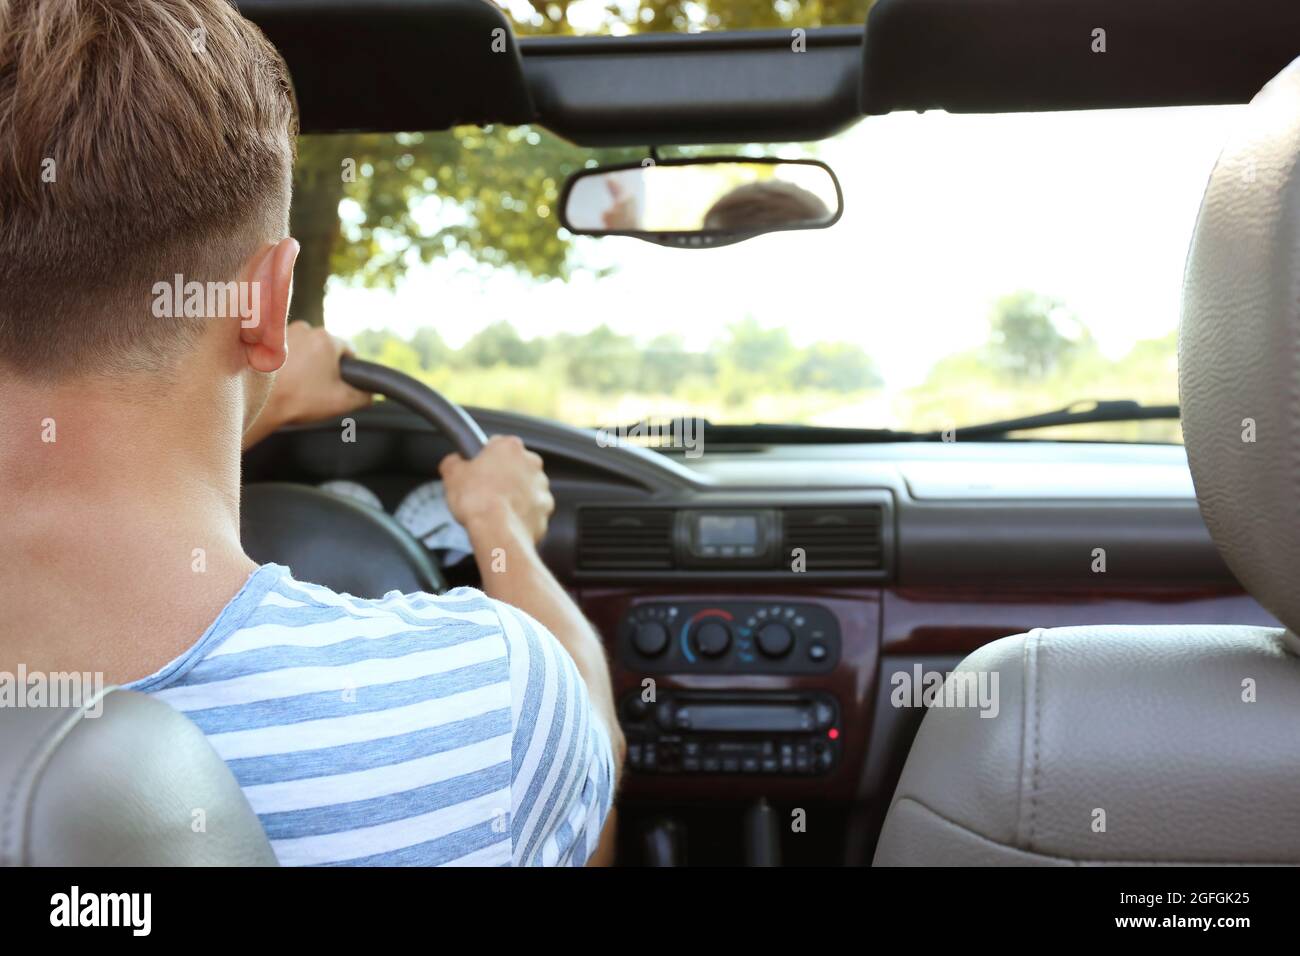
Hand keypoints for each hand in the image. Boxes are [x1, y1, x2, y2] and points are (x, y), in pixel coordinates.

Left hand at [242, 321, 371, 449]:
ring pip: (302, 348)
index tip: (337, 384)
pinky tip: (281, 380)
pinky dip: (284, 363)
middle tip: (314, 388)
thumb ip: (366, 395)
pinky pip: (282, 350)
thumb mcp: (343, 402)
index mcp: (327, 339)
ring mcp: (282, 333)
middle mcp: (305, 329)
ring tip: (295, 385)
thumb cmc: (299, 399)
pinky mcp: (263, 341)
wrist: (258, 402)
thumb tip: (371, 393)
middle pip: (323, 348)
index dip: (347, 370)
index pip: (348, 351)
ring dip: (302, 363)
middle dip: (322, 366)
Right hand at [439, 435, 553, 543]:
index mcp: (510, 447)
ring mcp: (541, 486)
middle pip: (515, 466)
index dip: (484, 459)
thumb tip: (454, 462)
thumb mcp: (451, 474)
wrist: (497, 532)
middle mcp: (531, 463)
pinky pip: (533, 509)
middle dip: (502, 476)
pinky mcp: (545, 509)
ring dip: (514, 495)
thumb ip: (453, 461)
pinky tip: (507, 521)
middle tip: (484, 491)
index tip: (477, 470)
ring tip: (495, 509)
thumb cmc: (478, 501)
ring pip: (526, 487)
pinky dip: (522, 514)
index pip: (496, 445)